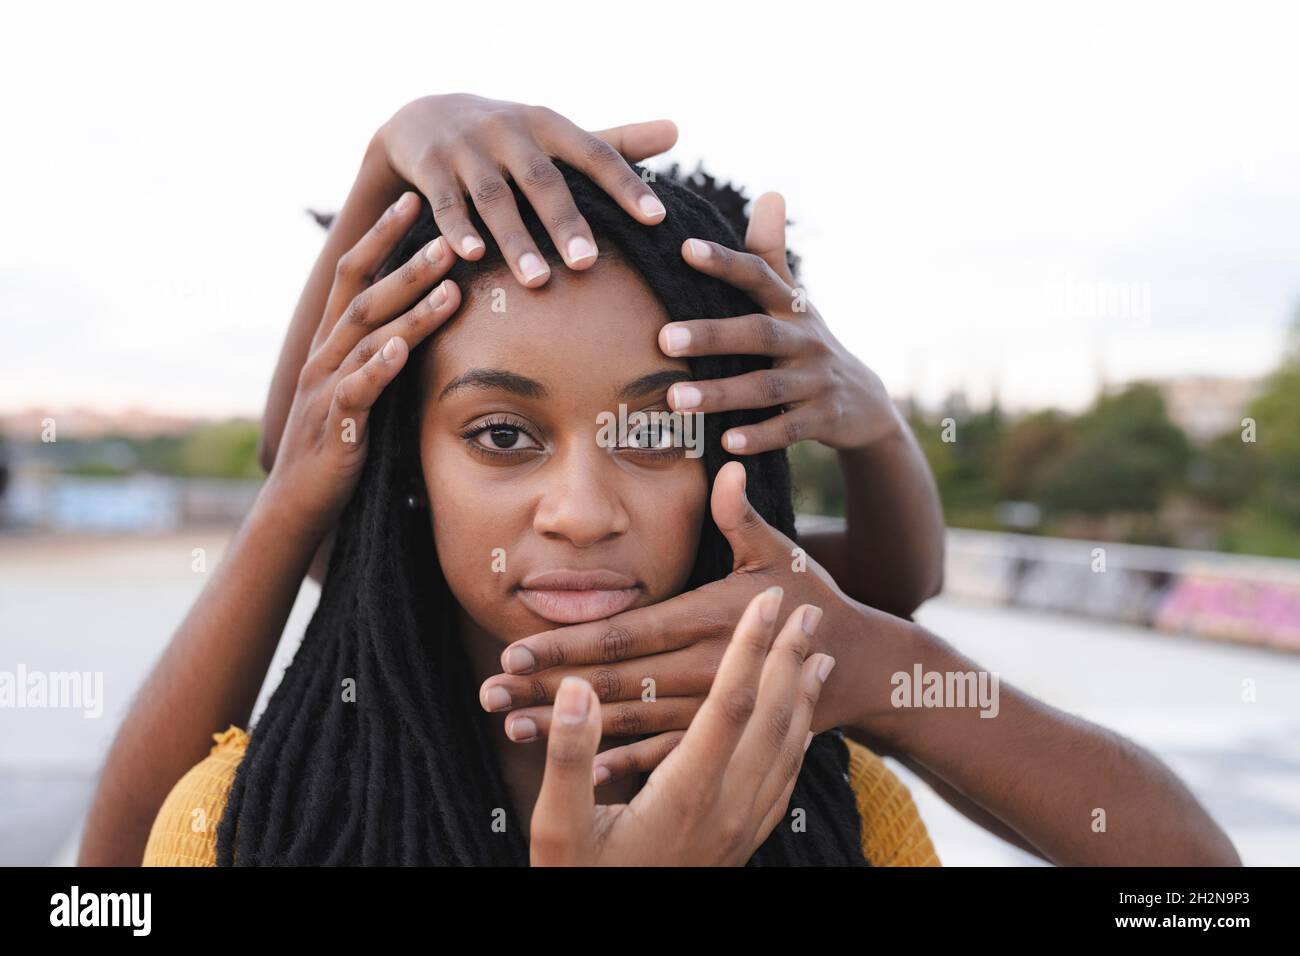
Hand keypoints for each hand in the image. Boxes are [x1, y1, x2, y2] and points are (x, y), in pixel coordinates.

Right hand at [262, 194, 460, 533]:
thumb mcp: (361, 389)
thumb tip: (420, 318)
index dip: (382, 236)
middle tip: (449, 234)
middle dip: (406, 263)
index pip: (353, 275)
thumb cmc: (339, 445)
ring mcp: (327, 391)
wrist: (298, 507)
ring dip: (410, 309)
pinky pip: (357, 393)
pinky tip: (402, 351)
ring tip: (450, 285)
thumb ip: (382, 350)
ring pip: (367, 338)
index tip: (415, 200)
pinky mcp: (336, 428)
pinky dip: (379, 370)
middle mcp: (324, 358)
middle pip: (364, 297)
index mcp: (331, 343)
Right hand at [375, 94, 675, 285]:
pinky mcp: (430, 166)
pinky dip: (458, 230)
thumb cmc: (508, 139)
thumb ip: (615, 141)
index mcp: (548, 124)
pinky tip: (473, 258)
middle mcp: (509, 130)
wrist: (422, 117)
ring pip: (494, 197)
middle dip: (565, 221)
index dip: (625, 185)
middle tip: (588, 263)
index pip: (595, 153)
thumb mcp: (555, 134)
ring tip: (537, 280)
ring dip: (515, 238)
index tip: (657, 219)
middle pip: (543, 179)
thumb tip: (677, 129)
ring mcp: (467, 148)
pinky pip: (446, 203)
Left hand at [478, 461, 910, 783]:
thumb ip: (742, 517)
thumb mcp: (780, 554)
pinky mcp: (722, 735)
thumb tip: (727, 466)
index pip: (624, 634)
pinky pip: (665, 754)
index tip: (513, 650)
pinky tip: (580, 770)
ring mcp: (710, 709)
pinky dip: (623, 763)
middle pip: (611, 682)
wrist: (860, 666)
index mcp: (708, 619)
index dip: (567, 644)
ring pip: (627, 722)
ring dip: (569, 729)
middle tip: (489, 696)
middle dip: (547, 689)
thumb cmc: (813, 599)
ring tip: (512, 730)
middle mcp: (704, 668)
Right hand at [529, 586, 834, 865]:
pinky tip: (801, 726)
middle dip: (791, 659)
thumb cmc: (577, 884)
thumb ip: (569, 758)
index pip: (731, 705)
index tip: (769, 603)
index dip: (751, 648)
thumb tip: (578, 690)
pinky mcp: (740, 844)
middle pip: (773, 721)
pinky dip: (798, 742)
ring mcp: (739, 830)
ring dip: (804, 696)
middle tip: (809, 608)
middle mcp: (726, 810)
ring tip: (819, 654)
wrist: (604, 946)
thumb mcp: (557, 829)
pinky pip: (783, 783)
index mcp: (686, 796)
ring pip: (787, 752)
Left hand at [659, 193, 899, 452]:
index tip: (684, 248)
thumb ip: (772, 253)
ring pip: (767, 385)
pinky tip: (726, 442)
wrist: (863, 403)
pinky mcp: (823, 419)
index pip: (757, 276)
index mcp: (790, 306)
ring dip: (722, 392)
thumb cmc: (807, 343)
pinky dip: (759, 435)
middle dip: (712, 335)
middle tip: (662, 338)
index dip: (724, 262)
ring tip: (677, 398)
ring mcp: (815, 380)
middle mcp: (804, 339)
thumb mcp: (794, 300)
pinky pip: (789, 428)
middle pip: (757, 333)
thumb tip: (770, 192)